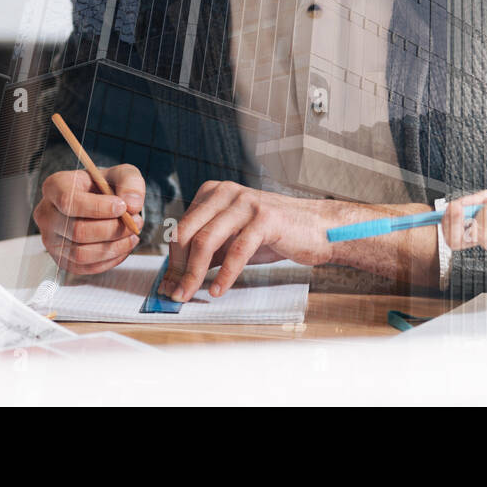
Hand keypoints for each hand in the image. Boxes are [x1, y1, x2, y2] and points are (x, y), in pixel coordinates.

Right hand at [34, 164, 143, 273]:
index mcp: (55, 186)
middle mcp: (46, 214)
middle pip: (77, 230)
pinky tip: (124, 246)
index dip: (98, 207)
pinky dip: (110, 260)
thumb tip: (132, 205)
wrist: (101, 201)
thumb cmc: (107, 185)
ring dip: (114, 247)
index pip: (68, 201)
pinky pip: (85, 267)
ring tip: (132, 234)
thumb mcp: (122, 174)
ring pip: (80, 253)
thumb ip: (130, 182)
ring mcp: (51, 240)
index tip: (122, 207)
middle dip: (112, 229)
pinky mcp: (61, 259)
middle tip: (136, 222)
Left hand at [159, 181, 333, 302]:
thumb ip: (207, 255)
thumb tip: (176, 279)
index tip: (169, 283)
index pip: (181, 227)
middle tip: (175, 293)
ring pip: (207, 241)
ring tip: (189, 294)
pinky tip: (219, 290)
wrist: (317, 229)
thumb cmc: (275, 235)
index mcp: (215, 192)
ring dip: (193, 274)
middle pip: (188, 233)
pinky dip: (225, 275)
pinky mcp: (265, 218)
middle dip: (177, 268)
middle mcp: (227, 192)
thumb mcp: (234, 242)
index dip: (172, 259)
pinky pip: (237, 250)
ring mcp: (246, 203)